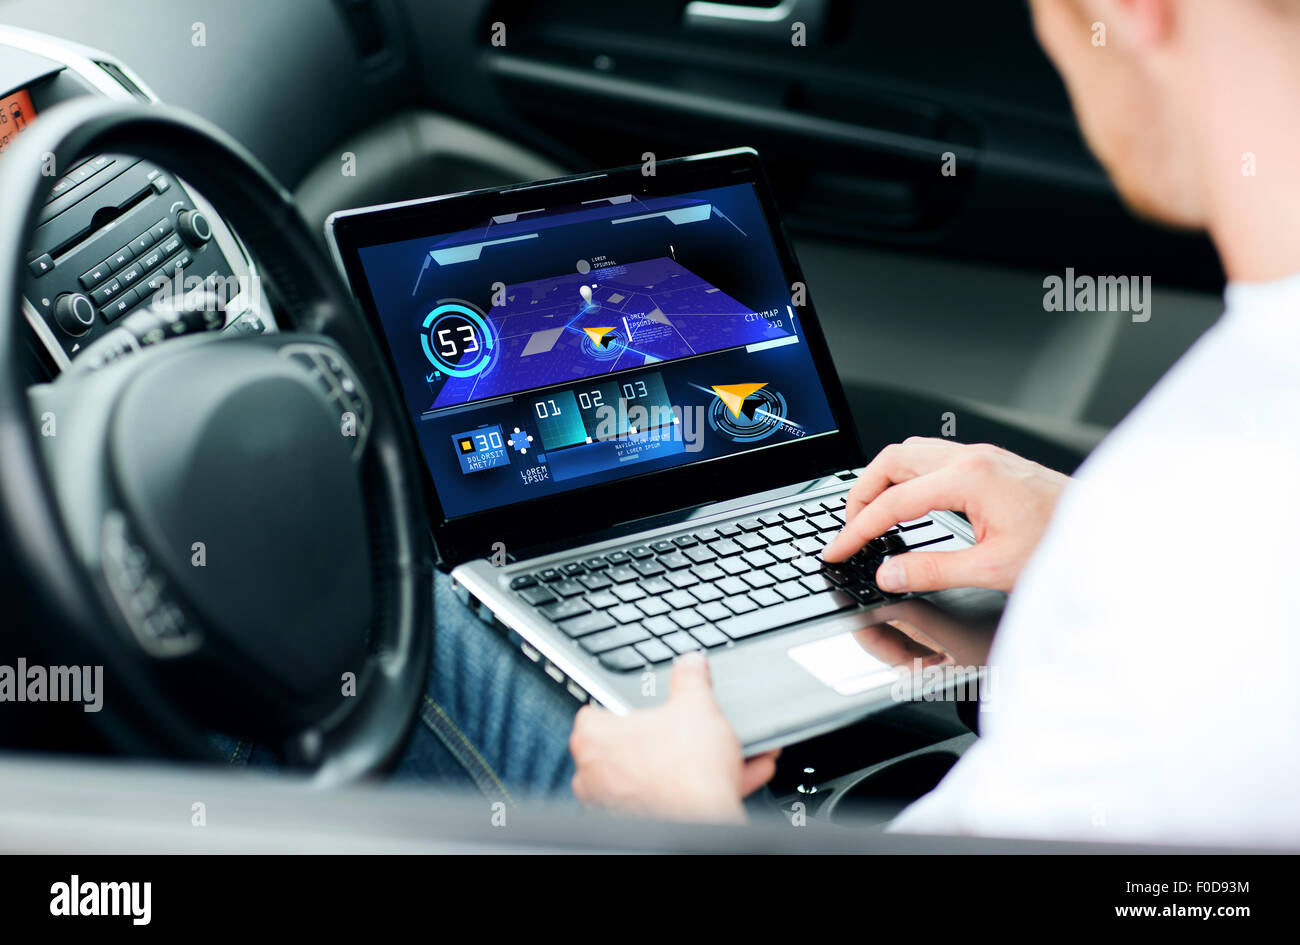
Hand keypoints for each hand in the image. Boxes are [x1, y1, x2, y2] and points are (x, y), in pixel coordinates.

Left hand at [569, 652, 779, 822]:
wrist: (706, 821)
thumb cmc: (687, 771)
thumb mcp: (697, 705)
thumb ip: (691, 678)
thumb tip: (692, 663)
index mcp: (594, 737)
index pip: (595, 711)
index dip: (625, 706)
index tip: (648, 707)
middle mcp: (595, 775)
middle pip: (628, 744)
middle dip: (666, 737)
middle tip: (693, 729)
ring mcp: (614, 804)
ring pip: (656, 774)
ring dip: (691, 763)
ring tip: (726, 751)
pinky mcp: (639, 824)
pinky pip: (672, 798)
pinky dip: (699, 787)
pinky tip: (736, 774)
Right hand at [821, 438, 1069, 592]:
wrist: (1109, 529)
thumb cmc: (1064, 544)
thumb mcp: (993, 568)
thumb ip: (933, 570)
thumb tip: (889, 575)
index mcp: (968, 479)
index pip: (892, 502)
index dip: (856, 529)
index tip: (838, 549)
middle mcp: (972, 458)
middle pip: (890, 461)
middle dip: (860, 494)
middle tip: (848, 529)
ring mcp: (981, 455)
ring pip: (909, 453)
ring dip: (882, 480)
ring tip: (870, 514)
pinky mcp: (989, 462)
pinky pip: (931, 457)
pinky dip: (906, 476)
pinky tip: (907, 501)